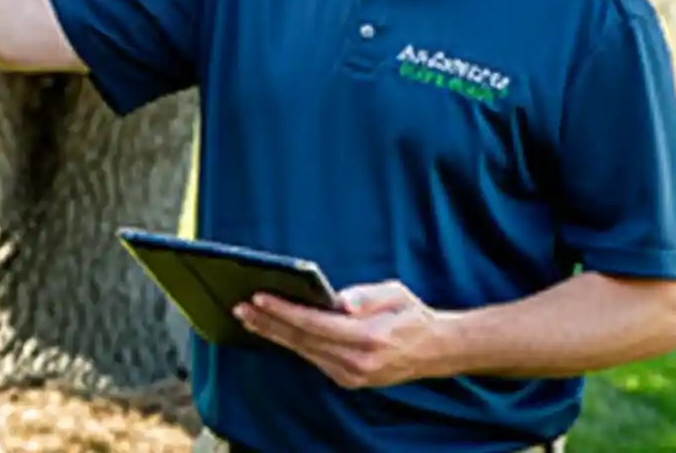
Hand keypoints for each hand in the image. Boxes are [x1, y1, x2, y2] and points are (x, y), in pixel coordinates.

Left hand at [234, 281, 456, 388]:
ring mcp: (351, 375)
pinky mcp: (347, 380)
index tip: (260, 298)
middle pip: (301, 341)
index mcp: (369, 338)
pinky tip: (273, 330)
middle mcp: (357, 362)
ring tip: (248, 317)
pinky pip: (312, 359)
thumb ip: (366, 296)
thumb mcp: (395, 294)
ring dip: (273, 334)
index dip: (284, 311)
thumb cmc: (412, 315)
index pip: (315, 324)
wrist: (435, 350)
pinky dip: (290, 343)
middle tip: (240, 308)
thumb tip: (337, 300)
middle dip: (268, 323)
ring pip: (302, 352)